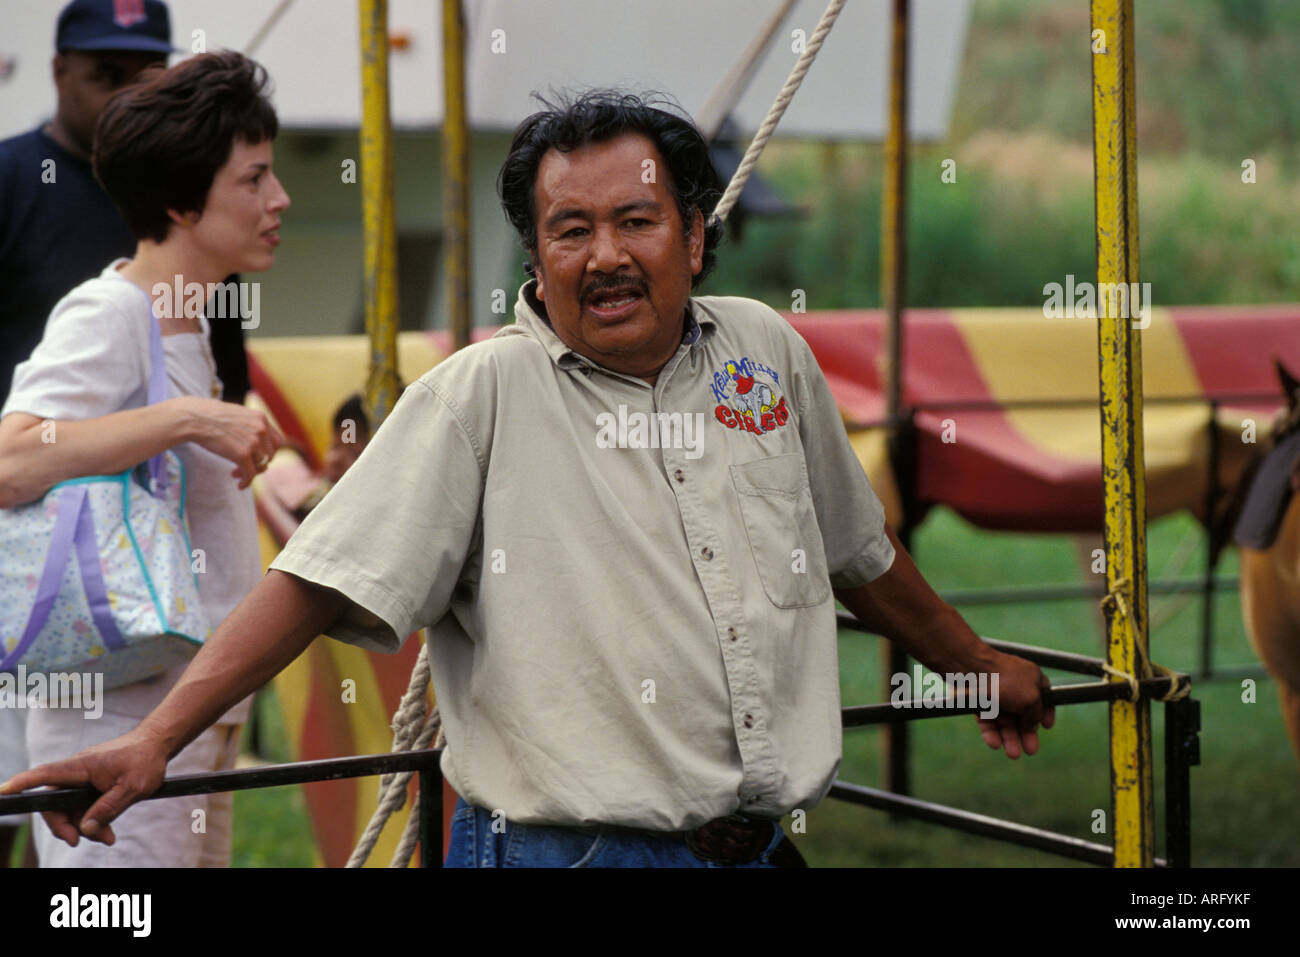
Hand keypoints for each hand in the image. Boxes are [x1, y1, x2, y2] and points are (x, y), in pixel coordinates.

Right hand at [0, 729, 168, 846]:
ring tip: (108, 839)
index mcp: (82, 766)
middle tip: (80, 841)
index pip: (45, 775)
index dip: (23, 784)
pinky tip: (107, 833)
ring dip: (84, 828)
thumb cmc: (145, 760)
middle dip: (64, 826)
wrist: (158, 745)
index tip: (4, 791)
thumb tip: (85, 829)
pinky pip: (82, 808)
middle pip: (54, 803)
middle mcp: (77, 771)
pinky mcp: (91, 785)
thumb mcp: (132, 787)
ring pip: (70, 810)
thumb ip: (108, 808)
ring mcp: (83, 779)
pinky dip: (92, 821)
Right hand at [183, 397, 284, 488]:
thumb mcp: (237, 415)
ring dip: (251, 472)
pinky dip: (247, 482)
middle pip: (270, 454)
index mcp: (261, 418)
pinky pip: (251, 474)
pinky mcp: (242, 454)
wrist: (193, 418)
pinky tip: (239, 485)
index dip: (268, 452)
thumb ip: (249, 426)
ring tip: (236, 473)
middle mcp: (261, 429)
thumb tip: (254, 442)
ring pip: (261, 465)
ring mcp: (253, 442)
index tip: (257, 458)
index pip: (277, 441)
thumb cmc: (208, 415)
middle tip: (244, 467)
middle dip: (259, 463)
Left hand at [976, 651, 1054, 758]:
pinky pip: (987, 719)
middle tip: (1030, 750)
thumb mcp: (1031, 698)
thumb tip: (1031, 725)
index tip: (1046, 726)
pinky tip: (995, 743)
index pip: (1044, 697)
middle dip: (1027, 733)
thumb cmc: (1004, 679)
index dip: (1046, 712)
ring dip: (1010, 738)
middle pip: (1023, 714)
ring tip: (1013, 754)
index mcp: (1032, 677)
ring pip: (1005, 720)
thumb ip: (1035, 714)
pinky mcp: (978, 700)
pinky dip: (991, 732)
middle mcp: (1014, 685)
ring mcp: (996, 693)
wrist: (969, 669)